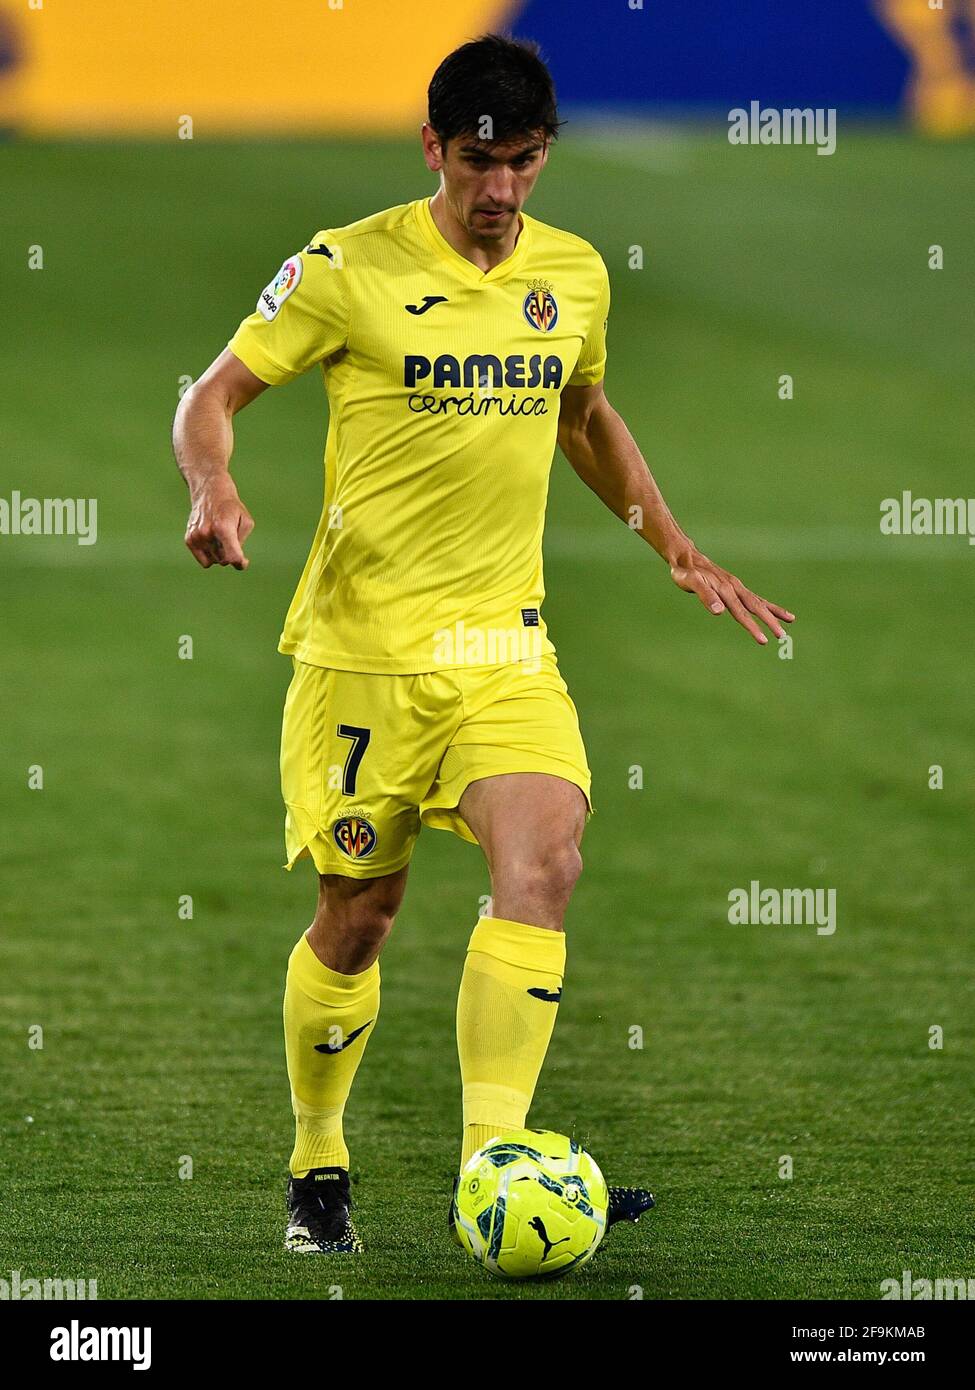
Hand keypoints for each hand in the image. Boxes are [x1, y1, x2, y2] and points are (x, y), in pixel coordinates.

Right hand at [184, 476, 253, 569]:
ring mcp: (196, 537)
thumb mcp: (246, 521)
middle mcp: (207, 533)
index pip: (232, 557)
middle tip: (230, 536)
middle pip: (224, 560)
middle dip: (230, 553)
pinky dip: (210, 554)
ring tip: (219, 535)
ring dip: (220, 553)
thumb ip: (241, 542)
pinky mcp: (189, 539)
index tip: (244, 561)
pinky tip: (211, 539)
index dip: (240, 563)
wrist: (209, 491)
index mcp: (223, 528)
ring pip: (214, 561)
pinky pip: (204, 561)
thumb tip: (235, 562)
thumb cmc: (231, 507)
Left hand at [669, 545, 794, 644]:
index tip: (764, 640)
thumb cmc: (685, 572)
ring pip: (759, 601)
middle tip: (782, 636)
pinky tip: (772, 611)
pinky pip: (753, 597)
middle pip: (756, 607)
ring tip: (791, 620)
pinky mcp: (734, 587)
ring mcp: (736, 587)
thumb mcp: (690, 582)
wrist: (685, 558)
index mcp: (726, 589)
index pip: (742, 613)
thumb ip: (705, 595)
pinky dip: (765, 604)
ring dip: (774, 612)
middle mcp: (735, 588)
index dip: (753, 627)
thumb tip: (719, 611)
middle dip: (770, 622)